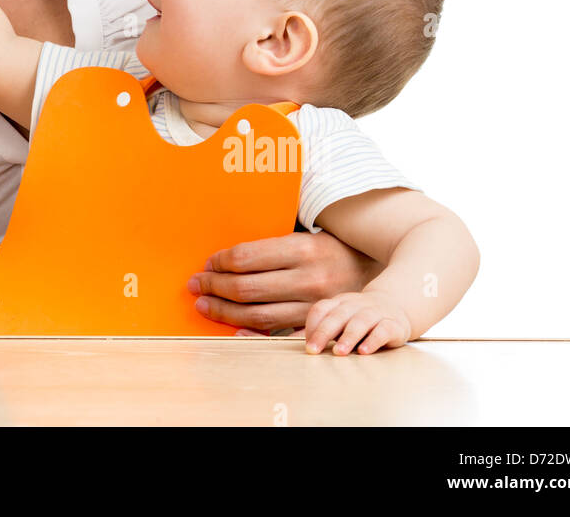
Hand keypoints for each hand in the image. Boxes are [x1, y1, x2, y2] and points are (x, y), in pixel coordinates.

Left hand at [187, 229, 383, 333]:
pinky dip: (251, 334)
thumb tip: (225, 253)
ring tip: (205, 305)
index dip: (220, 262)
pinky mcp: (317, 326)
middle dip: (215, 287)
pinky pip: (277, 335)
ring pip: (258, 315)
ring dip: (224, 311)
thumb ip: (271, 244)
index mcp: (303, 249)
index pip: (247, 257)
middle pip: (248, 288)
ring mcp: (314, 306)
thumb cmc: (329, 249)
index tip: (207, 263)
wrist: (373, 270)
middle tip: (197, 285)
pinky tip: (232, 329)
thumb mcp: (305, 235)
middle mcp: (309, 279)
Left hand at [303, 291, 411, 354]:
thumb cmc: (359, 318)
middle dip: (323, 333)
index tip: (306, 344)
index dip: (312, 325)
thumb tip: (290, 341)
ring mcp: (375, 313)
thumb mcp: (339, 320)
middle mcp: (355, 305)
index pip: (321, 309)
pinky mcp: (393, 324)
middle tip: (313, 350)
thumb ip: (319, 329)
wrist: (395, 306)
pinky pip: (383, 330)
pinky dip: (373, 340)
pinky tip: (364, 351)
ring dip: (348, 337)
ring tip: (339, 352)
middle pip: (338, 316)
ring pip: (360, 321)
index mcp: (339, 303)